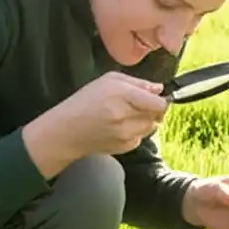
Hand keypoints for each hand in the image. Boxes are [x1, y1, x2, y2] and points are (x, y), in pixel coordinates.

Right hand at [23, 72, 167, 177]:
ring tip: (126, 116)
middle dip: (152, 109)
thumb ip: (137, 83)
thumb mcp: (109, 81)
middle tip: (137, 105)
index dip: (161, 100)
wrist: (67, 131)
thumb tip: (158, 89)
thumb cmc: (85, 101)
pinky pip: (141, 137)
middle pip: (157, 115)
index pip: (158, 103)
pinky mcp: (125, 147)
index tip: (154, 97)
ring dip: (144, 121)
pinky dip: (135, 132)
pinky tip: (120, 127)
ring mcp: (126, 134)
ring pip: (151, 127)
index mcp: (122, 95)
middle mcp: (125, 117)